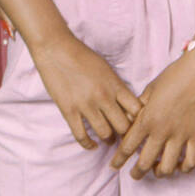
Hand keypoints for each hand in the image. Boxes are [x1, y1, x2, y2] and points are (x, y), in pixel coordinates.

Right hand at [29, 32, 141, 148]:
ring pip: (105, 134)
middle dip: (124, 133)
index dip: (137, 119)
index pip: (136, 110)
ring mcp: (86, 105)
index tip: (134, 122)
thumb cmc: (82, 56)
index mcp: (115, 84)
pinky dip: (88, 145)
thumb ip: (116, 86)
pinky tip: (92, 145)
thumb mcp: (106, 68)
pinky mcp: (69, 111)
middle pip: (123, 126)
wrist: (56, 49)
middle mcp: (103, 96)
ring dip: (108, 139)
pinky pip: (81, 136)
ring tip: (107, 139)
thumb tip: (126, 105)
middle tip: (121, 134)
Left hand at [110, 51, 194, 178]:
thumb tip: (128, 121)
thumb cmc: (174, 74)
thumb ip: (138, 107)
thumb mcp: (150, 88)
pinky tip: (179, 165)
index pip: (127, 147)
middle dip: (136, 172)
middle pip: (144, 162)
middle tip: (134, 174)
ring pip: (167, 167)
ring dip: (159, 173)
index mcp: (147, 118)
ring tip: (156, 170)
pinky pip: (191, 162)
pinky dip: (184, 168)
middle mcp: (162, 131)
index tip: (114, 165)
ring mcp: (181, 135)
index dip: (118, 159)